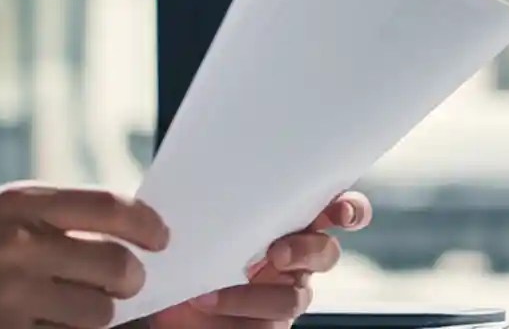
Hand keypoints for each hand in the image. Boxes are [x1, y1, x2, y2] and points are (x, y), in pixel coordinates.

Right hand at [0, 182, 169, 328]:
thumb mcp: (1, 213)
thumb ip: (58, 214)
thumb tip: (134, 227)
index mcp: (19, 204)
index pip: (108, 207)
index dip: (146, 224)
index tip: (160, 238)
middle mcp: (17, 245)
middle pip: (117, 267)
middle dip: (129, 279)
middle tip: (121, 281)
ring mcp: (12, 297)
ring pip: (100, 313)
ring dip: (96, 314)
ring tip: (69, 305)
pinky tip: (45, 322)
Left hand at [143, 191, 372, 328]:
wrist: (161, 298)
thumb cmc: (184, 250)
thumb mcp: (189, 218)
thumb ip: (197, 205)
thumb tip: (186, 192)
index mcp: (280, 221)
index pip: (328, 209)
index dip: (347, 209)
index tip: (340, 211)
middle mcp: (290, 257)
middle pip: (325, 252)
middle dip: (309, 250)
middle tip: (277, 253)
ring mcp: (281, 293)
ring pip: (296, 295)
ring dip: (258, 294)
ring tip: (215, 287)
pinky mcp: (269, 324)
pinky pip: (270, 321)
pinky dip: (238, 308)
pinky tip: (208, 300)